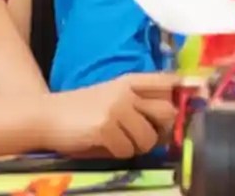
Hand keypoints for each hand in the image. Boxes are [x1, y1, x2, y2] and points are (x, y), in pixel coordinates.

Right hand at [42, 73, 177, 157]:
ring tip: (122, 143)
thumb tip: (172, 118)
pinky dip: (119, 154)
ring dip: (138, 147)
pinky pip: (127, 150)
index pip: (167, 82)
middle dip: (161, 130)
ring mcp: (115, 108)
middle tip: (149, 137)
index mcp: (129, 81)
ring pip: (148, 137)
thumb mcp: (111, 95)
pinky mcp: (104, 128)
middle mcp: (126, 91)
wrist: (44, 117)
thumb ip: (138, 101)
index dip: (182, 93)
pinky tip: (105, 147)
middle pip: (166, 112)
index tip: (190, 103)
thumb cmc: (80, 111)